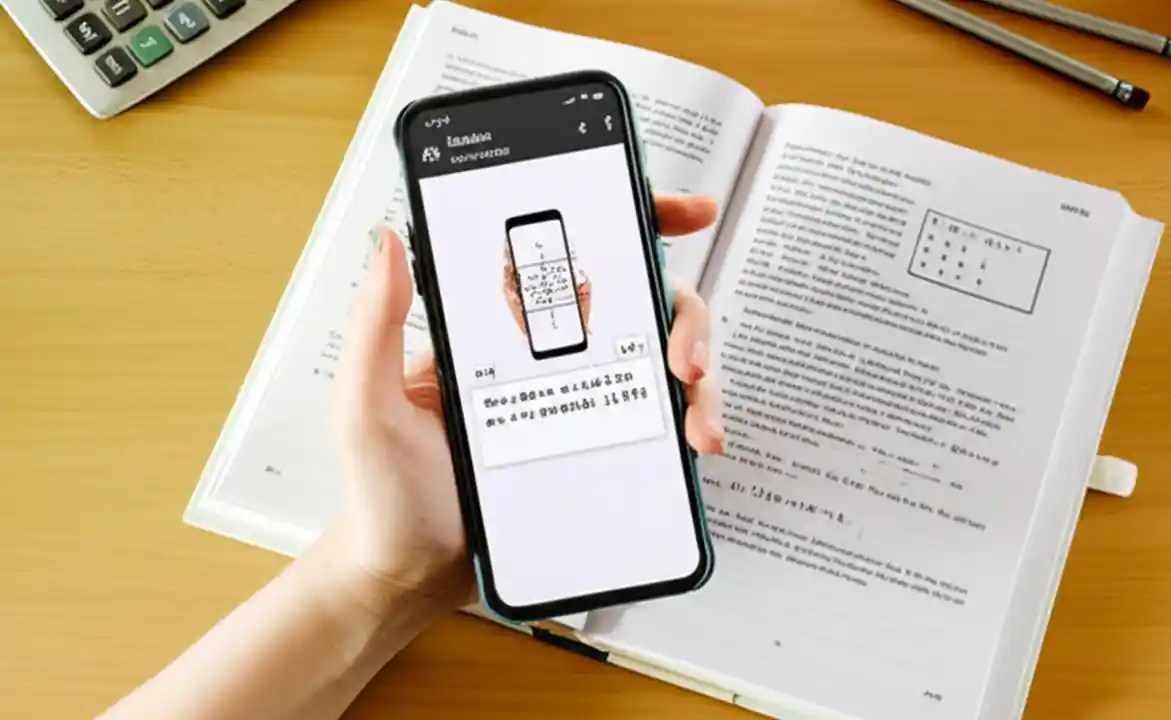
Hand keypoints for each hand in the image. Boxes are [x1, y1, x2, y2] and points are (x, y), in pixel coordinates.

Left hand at [325, 196, 724, 621]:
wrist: (410, 576)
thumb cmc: (381, 493)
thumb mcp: (367, 403)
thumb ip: (375, 325)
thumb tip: (387, 240)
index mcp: (496, 333)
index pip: (566, 258)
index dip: (630, 223)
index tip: (680, 211)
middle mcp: (545, 358)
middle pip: (637, 305)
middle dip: (684, 315)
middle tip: (685, 353)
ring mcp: (577, 404)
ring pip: (658, 362)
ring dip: (699, 375)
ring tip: (694, 410)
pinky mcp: (598, 450)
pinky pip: (655, 424)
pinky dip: (688, 424)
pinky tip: (693, 442)